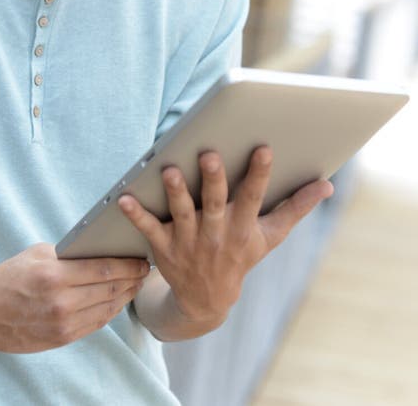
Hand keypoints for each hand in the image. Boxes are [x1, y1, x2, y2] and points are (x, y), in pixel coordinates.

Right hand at [0, 244, 148, 351]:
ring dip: (125, 296)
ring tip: (135, 284)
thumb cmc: (8, 278)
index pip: (104, 268)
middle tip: (145, 270)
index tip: (142, 259)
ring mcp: (63, 324)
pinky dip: (111, 311)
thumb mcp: (36, 255)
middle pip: (110, 289)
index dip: (128, 265)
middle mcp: (62, 302)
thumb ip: (67, 254)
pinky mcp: (62, 338)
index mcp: (55, 275)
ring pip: (107, 308)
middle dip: (132, 278)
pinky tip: (118, 301)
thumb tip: (96, 250)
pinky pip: (96, 323)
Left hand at [118, 147, 332, 331]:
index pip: (253, 197)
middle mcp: (216, 233)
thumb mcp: (270, 236)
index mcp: (243, 227)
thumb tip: (326, 184)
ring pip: (181, 212)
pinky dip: (135, 214)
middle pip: (215, 202)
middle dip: (214, 178)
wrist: (206, 300)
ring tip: (169, 170)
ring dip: (175, 192)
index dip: (259, 174)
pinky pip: (147, 228)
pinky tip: (122, 198)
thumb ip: (295, 208)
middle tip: (210, 153)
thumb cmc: (241, 256)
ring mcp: (188, 240)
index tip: (263, 148)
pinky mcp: (163, 246)